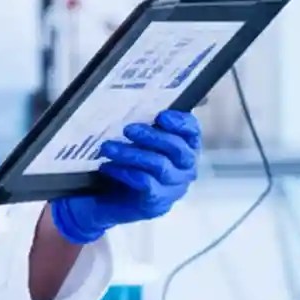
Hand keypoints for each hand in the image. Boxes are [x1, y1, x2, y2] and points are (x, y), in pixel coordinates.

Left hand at [50, 110, 200, 243]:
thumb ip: (144, 123)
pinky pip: (145, 183)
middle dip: (153, 136)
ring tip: (108, 147)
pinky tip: (108, 166)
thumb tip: (137, 96)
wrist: (108, 199)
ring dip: (132, 153)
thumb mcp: (137, 141)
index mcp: (185, 147)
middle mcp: (185, 168)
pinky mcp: (156, 203)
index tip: (161, 116)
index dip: (180, 122)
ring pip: (159, 166)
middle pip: (178, 149)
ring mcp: (172, 188)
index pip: (192, 131)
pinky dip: (125, 172)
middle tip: (128, 129)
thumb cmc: (128, 162)